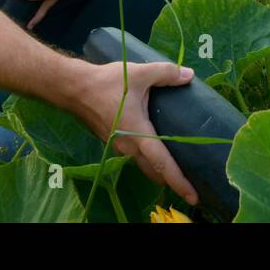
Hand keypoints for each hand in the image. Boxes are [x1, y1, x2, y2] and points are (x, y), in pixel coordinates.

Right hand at [71, 60, 198, 205]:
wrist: (75, 88)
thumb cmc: (106, 83)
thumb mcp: (139, 73)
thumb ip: (166, 73)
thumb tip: (189, 75)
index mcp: (137, 133)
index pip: (161, 163)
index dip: (179, 181)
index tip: (193, 197)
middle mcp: (128, 146)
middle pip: (154, 171)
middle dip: (174, 181)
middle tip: (194, 186)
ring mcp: (119, 146)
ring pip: (144, 165)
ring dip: (160, 171)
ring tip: (180, 170)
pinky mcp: (114, 142)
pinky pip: (136, 157)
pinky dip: (149, 160)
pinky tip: (158, 150)